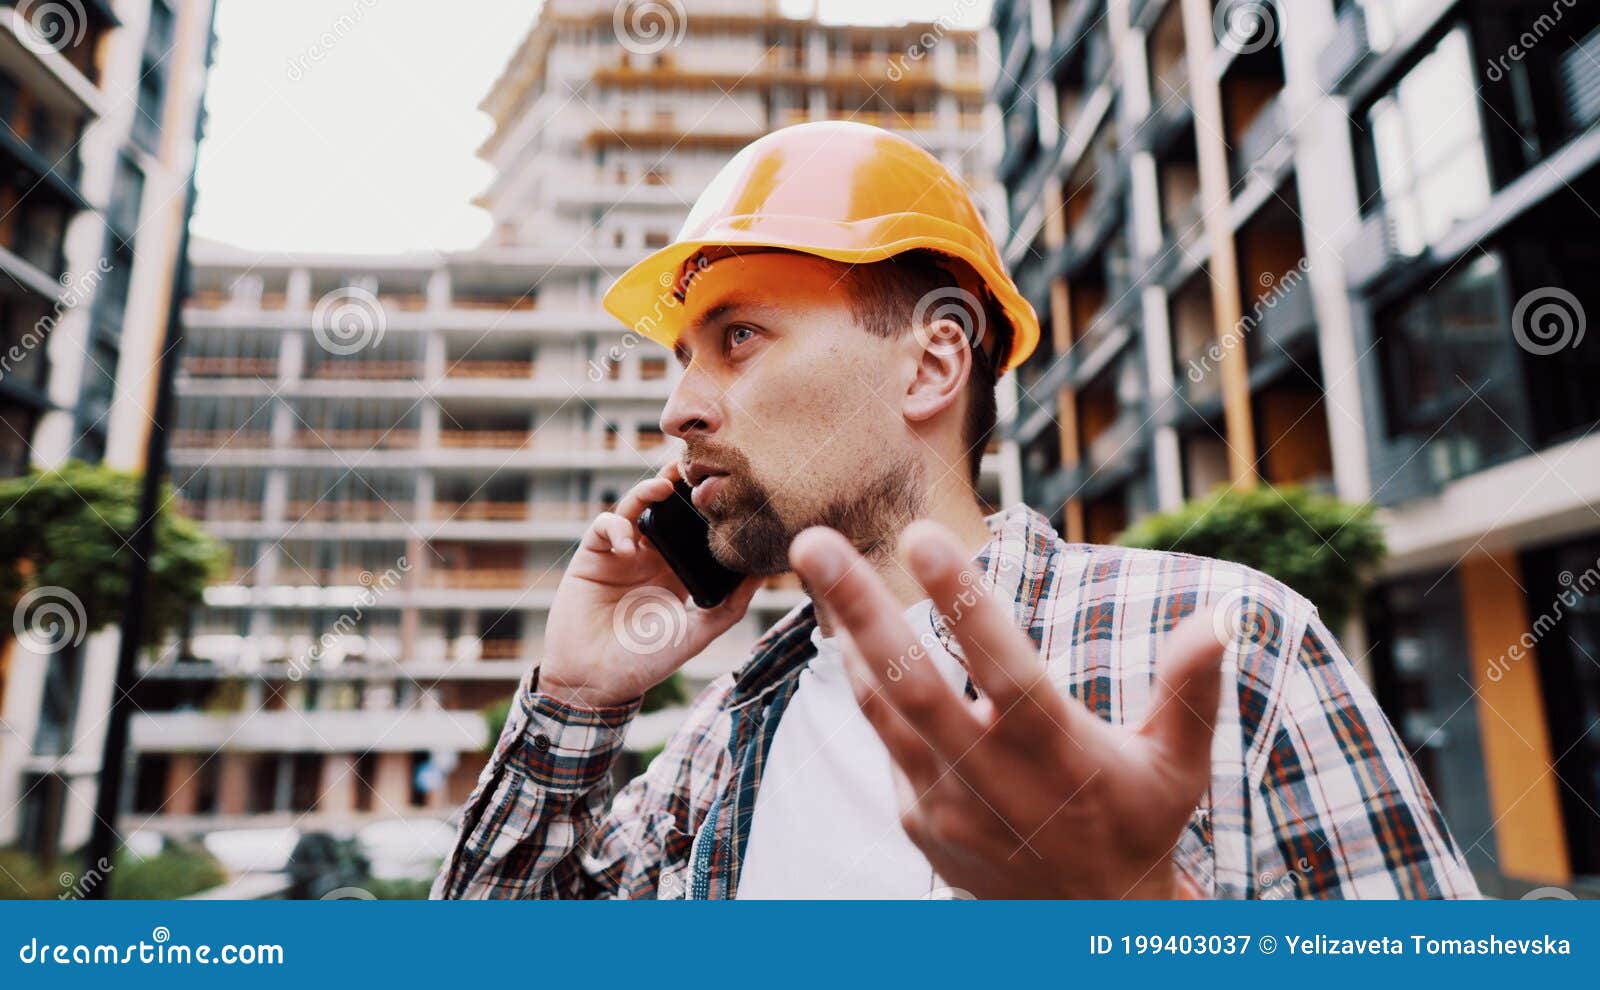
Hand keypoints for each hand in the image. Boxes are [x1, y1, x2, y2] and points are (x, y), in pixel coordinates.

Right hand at [540, 462, 759, 708]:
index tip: (729, 487)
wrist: (593, 682)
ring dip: (648, 491)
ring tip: (663, 486)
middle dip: (679, 485)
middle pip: (666, 508)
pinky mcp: (592, 556)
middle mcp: (651, 556)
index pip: (695, 528)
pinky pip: (604, 526)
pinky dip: (615, 526)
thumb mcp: (695, 634)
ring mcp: (621, 553)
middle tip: (696, 464)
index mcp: (677, 570)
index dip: (707, 506)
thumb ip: (729, 606)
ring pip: (635, 507)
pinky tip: (627, 543)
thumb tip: (763, 575)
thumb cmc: (644, 662)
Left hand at [788, 520, 1225, 898]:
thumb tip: (1222, 614)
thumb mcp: (1178, 766)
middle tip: (814, 543)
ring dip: (844, 634)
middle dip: (859, 609)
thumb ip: (1191, 690)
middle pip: (911, 683)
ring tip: (816, 566)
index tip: (922, 535)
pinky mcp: (917, 819)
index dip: (961, 602)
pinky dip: (864, 684)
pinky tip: (850, 633)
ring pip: (881, 708)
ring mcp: (944, 803)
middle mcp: (989, 778)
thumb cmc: (1138, 826)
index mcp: (1055, 752)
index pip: (1002, 666)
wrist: (1086, 927)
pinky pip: (883, 740)